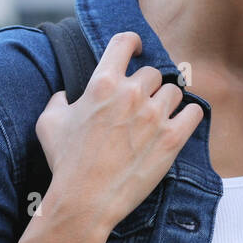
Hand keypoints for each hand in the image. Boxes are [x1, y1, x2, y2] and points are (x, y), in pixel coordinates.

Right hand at [33, 31, 202, 232]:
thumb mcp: (49, 123)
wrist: (84, 200)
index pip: (125, 42)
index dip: (133, 42)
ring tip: (156, 118)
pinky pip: (194, 112)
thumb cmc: (65, 162)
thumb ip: (59, 100)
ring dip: (166, 101)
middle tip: (140, 104)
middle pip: (153, 72)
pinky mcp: (172, 138)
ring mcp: (154, 116)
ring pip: (174, 91)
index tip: (137, 49)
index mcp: (102, 83)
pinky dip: (188, 115)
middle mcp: (131, 94)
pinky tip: (179, 123)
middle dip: (147, 86)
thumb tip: (65, 96)